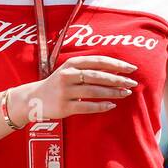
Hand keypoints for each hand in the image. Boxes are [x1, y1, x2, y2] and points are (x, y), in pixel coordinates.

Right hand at [11, 55, 138, 123]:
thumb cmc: (58, 83)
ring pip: (94, 91)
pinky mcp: (64, 107)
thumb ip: (89, 69)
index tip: (131, 68)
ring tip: (125, 93)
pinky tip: (112, 105)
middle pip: (98, 76)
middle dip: (118, 79)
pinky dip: (101, 106)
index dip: (116, 64)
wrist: (34, 99)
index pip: (98, 61)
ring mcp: (65, 91)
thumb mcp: (70, 71)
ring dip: (112, 92)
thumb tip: (118, 70)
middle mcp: (67, 75)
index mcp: (71, 64)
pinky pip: (87, 106)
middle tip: (132, 82)